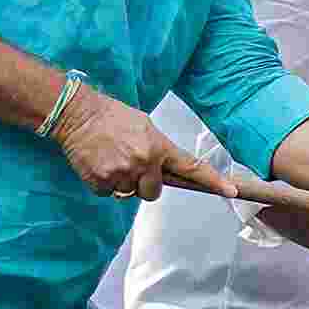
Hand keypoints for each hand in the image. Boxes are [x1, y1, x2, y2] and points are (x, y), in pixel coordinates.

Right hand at [54, 82, 236, 199]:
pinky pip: (109, 193)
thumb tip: (164, 169)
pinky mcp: (101, 182)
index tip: (231, 191)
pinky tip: (100, 163)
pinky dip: (105, 183)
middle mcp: (144, 163)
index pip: (192, 167)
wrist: (77, 114)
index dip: (213, 181)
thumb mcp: (145, 127)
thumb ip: (158, 150)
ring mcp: (122, 174)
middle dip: (145, 183)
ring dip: (123, 182)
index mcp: (158, 147)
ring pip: (130, 193)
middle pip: (154, 192)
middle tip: (131, 163)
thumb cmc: (113, 117)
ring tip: (112, 159)